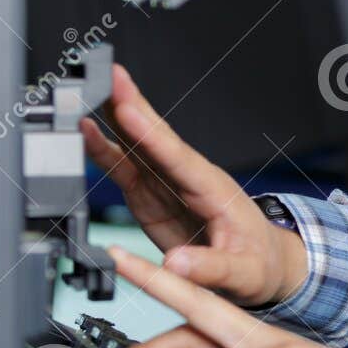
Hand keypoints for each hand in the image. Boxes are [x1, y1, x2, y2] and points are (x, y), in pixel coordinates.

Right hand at [80, 64, 306, 306]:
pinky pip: (125, 169)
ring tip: (88, 91)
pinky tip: (87, 132)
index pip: (179, 157)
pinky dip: (104, 150)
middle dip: (132, 105)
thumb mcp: (244, 274)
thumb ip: (211, 267)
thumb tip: (176, 264)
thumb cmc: (258, 263)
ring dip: (114, 118)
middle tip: (108, 73)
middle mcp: (188, 179)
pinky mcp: (152, 197)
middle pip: (156, 138)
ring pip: (138, 145)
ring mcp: (168, 185)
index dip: (151, 134)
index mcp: (214, 190)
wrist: (260, 266)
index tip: (128, 110)